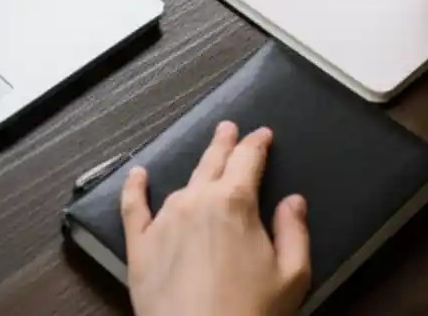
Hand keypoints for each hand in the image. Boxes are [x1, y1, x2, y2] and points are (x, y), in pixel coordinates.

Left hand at [121, 123, 310, 315]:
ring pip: (181, 185)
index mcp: (235, 203)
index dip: (256, 145)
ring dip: (194, 172)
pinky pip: (133, 207)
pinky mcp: (139, 244)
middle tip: (228, 128)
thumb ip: (294, 233)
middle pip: (212, 162)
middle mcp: (195, 201)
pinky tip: (137, 175)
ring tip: (202, 163)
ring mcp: (163, 220)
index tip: (262, 135)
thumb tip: (294, 202)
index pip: (247, 161)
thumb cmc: (251, 312)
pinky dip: (134, 187)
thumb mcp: (292, 276)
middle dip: (223, 144)